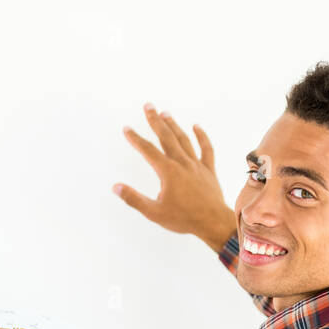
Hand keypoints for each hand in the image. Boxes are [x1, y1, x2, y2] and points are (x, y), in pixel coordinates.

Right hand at [114, 103, 236, 252]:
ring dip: (174, 125)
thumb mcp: (153, 212)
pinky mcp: (208, 170)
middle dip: (155, 121)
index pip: (148, 150)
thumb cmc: (183, 219)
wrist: (212, 222)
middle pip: (166, 137)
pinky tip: (196, 126)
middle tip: (148, 106)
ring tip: (165, 114)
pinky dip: (201, 136)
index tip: (127, 128)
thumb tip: (116, 187)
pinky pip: (206, 149)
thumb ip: (133, 198)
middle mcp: (182, 163)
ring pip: (184, 140)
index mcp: (167, 172)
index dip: (135, 139)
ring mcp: (196, 165)